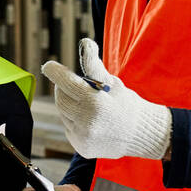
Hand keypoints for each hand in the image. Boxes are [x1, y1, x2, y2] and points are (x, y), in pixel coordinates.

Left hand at [40, 38, 170, 160]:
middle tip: (73, 84)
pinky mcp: (82, 148)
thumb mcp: (113, 83)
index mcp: (96, 103)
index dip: (54, 72)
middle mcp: (87, 122)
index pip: (66, 83)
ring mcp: (83, 137)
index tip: (48, 66)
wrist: (141, 134)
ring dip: (70, 105)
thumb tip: (85, 43)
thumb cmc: (126, 103)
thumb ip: (94, 66)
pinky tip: (91, 120)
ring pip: (64, 114)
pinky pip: (69, 128)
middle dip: (64, 89)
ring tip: (88, 105)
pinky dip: (75, 121)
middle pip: (60, 99)